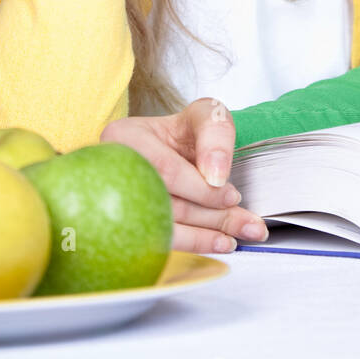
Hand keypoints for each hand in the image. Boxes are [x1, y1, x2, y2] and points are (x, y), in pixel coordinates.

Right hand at [99, 98, 268, 252]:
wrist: (174, 147)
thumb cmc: (186, 130)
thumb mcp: (205, 114)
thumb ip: (215, 133)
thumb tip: (215, 176)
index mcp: (124, 136)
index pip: (164, 169)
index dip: (200, 188)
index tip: (231, 196)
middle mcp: (112, 171)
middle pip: (163, 202)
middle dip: (210, 216)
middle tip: (247, 224)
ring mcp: (116, 200)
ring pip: (162, 227)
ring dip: (205, 236)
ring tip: (237, 238)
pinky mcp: (128, 223)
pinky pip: (160, 241)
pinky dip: (194, 243)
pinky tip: (218, 243)